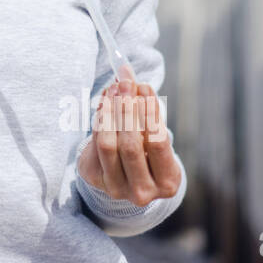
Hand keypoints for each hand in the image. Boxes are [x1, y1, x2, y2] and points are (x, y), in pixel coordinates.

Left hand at [76, 62, 182, 206]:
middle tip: (126, 84)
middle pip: (130, 145)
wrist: (129, 177)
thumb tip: (125, 70)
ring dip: (111, 112)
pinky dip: (100, 118)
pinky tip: (105, 100)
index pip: (158, 143)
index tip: (144, 87)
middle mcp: (143, 192)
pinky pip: (95, 144)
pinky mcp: (96, 179)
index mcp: (167, 182)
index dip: (149, 113)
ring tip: (114, 88)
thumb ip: (145, 104)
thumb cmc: (150, 150)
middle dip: (128, 110)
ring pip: (108, 144)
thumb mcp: (156, 133)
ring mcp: (117, 189)